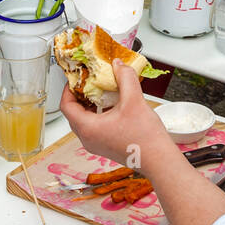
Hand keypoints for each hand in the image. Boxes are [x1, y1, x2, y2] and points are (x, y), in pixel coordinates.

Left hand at [60, 60, 179, 174]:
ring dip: (90, 104)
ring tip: (101, 91)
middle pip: (73, 113)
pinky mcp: (105, 146)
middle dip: (80, 95)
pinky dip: (98, 113)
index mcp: (88, 128)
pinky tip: (112, 105)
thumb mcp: (134, 100)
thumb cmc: (145, 138)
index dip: (69, 89)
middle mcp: (88, 139)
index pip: (66, 105)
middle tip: (89, 81)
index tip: (77, 78)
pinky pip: (93, 127)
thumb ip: (125, 78)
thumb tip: (118, 65)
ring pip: (83, 120)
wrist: (159, 160)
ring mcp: (96, 144)